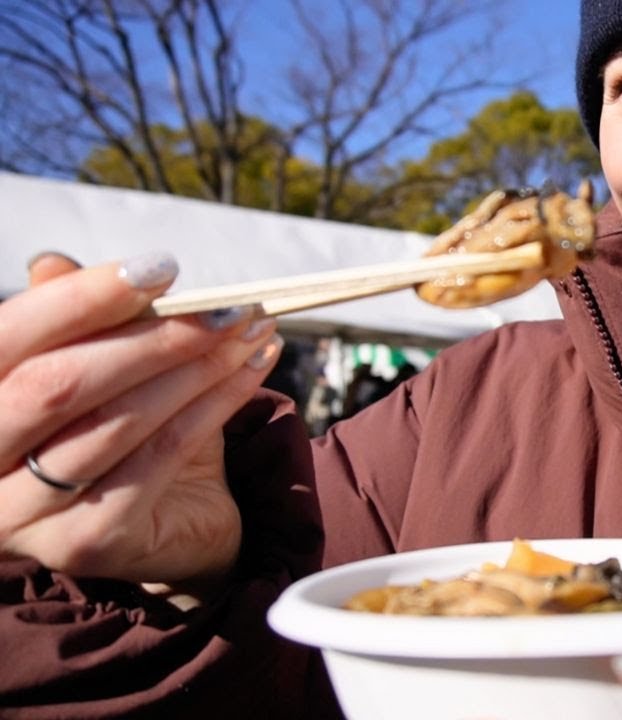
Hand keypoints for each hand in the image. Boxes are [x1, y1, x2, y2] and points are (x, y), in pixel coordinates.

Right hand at [0, 252, 282, 588]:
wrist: (174, 519)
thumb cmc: (127, 428)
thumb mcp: (102, 364)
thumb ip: (79, 320)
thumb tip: (52, 264)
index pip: (8, 339)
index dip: (80, 299)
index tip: (160, 269)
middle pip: (56, 383)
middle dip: (152, 337)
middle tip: (226, 306)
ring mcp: (23, 515)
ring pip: (115, 421)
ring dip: (195, 368)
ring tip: (249, 332)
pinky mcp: (84, 543)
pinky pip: (158, 457)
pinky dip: (214, 405)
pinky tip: (252, 371)